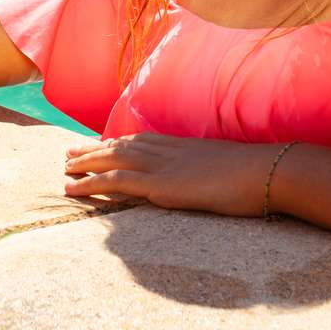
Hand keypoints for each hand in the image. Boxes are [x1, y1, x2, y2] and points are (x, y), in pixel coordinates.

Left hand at [62, 132, 278, 216]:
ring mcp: (161, 166)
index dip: (117, 142)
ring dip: (84, 163)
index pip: (141, 140)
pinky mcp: (159, 185)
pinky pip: (116, 182)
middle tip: (69, 154)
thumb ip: (209, 169)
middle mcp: (166, 150)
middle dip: (93, 150)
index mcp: (182, 146)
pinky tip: (72, 188)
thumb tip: (208, 176)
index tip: (100, 144)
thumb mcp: (227, 166)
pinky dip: (90, 182)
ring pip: (111, 160)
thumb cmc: (256, 173)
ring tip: (64, 168)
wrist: (266, 171)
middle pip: (121, 146)